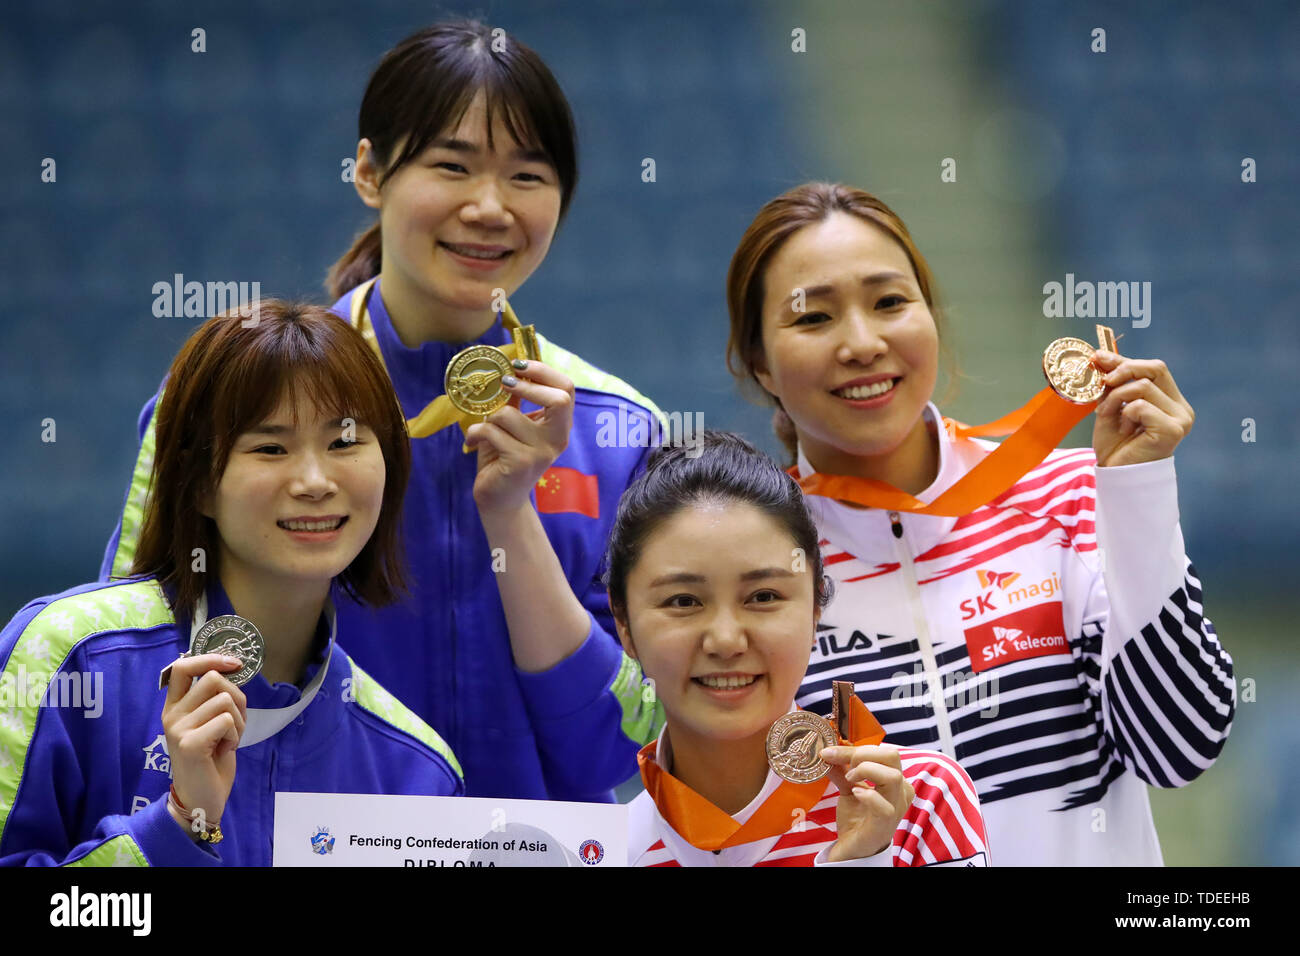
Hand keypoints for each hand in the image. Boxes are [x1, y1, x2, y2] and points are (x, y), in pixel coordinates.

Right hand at [161, 654, 246, 837]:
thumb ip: (213, 697)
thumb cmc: (211, 759)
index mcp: (174, 706)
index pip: (183, 667)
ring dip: (239, 721)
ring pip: (226, 699)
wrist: (202, 798)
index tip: (235, 663)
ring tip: (227, 740)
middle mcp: (171, 714)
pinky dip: (236, 735)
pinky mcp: (189, 743)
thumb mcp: (210, 721)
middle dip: (237, 698)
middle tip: (233, 724)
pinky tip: (224, 751)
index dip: (210, 658)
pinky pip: (228, 720)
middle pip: (214, 679)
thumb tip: (231, 665)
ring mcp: (178, 728)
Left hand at [464, 359, 574, 514]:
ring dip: (488, 418)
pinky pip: (492, 431)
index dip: (543, 371)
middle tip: (504, 384)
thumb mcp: (513, 425)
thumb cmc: (504, 458)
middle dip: (526, 385)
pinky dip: (476, 433)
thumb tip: (508, 368)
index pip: (567, 389)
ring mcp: (541, 452)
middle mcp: (557, 439)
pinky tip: (474, 443)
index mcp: (559, 427)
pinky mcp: (520, 462)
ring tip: (482, 431)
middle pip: (559, 398)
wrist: (499, 499)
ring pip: (509, 414)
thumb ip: (515, 401)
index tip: (518, 366)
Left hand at [820, 744, 913, 861]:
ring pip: (893, 777)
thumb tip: (828, 752)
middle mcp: (900, 791)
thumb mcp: (848, 787)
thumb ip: (841, 769)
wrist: (853, 848)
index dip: (854, 748)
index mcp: (894, 779)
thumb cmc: (857, 817)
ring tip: (850, 780)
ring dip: (866, 771)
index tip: (830, 752)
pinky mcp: (885, 824)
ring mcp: (896, 808)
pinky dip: (868, 795)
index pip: (881, 752)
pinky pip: (884, 806)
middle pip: (893, 756)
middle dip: (864, 754)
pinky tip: (855, 794)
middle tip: (846, 766)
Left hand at [1091, 351, 1194, 466]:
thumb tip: (1101, 356)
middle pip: (1156, 368)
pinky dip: (1124, 413)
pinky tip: (1122, 429)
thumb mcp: (1110, 407)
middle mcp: (1180, 407)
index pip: (1153, 368)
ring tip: (1107, 414)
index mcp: (1170, 400)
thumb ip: (1112, 384)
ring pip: (1144, 386)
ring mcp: (1180, 419)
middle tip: (1103, 380)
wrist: (1116, 475)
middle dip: (1124, 369)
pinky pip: (1141, 406)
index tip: (1098, 357)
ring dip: (1116, 397)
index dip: (1125, 360)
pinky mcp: (1172, 430)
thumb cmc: (1116, 445)